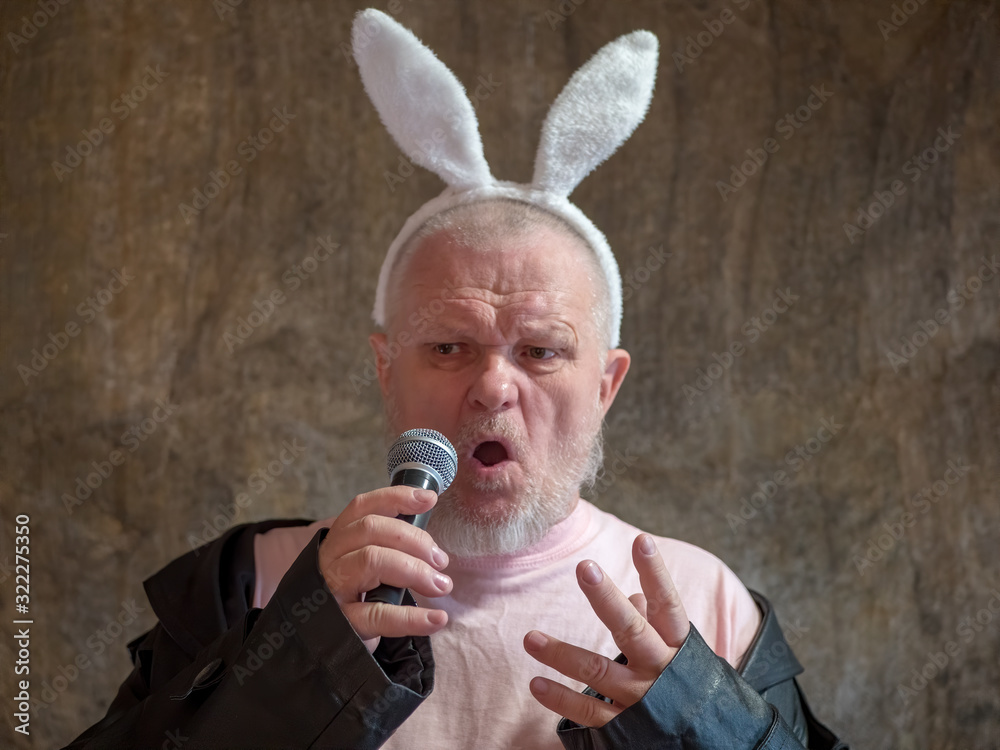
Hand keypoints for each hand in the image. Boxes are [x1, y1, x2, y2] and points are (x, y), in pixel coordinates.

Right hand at [318, 486, 451, 651]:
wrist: (327, 644)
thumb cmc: (357, 598)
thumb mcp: (367, 564)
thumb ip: (391, 548)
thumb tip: (433, 545)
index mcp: (340, 539)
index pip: (363, 507)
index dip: (396, 498)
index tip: (429, 499)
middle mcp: (331, 558)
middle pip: (371, 529)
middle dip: (414, 539)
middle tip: (441, 560)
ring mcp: (333, 589)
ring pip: (372, 560)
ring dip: (415, 570)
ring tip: (441, 585)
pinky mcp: (342, 623)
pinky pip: (379, 615)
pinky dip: (413, 618)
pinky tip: (437, 618)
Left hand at [523, 533, 689, 727]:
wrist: (717, 744)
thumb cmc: (691, 688)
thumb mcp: (684, 655)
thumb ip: (659, 626)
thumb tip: (638, 596)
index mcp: (678, 647)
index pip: (668, 604)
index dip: (656, 573)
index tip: (642, 540)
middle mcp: (661, 669)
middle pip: (632, 629)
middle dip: (606, 598)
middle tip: (584, 567)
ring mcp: (643, 700)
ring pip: (598, 672)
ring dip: (561, 654)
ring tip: (529, 638)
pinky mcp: (626, 728)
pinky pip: (589, 712)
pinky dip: (562, 698)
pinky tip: (537, 683)